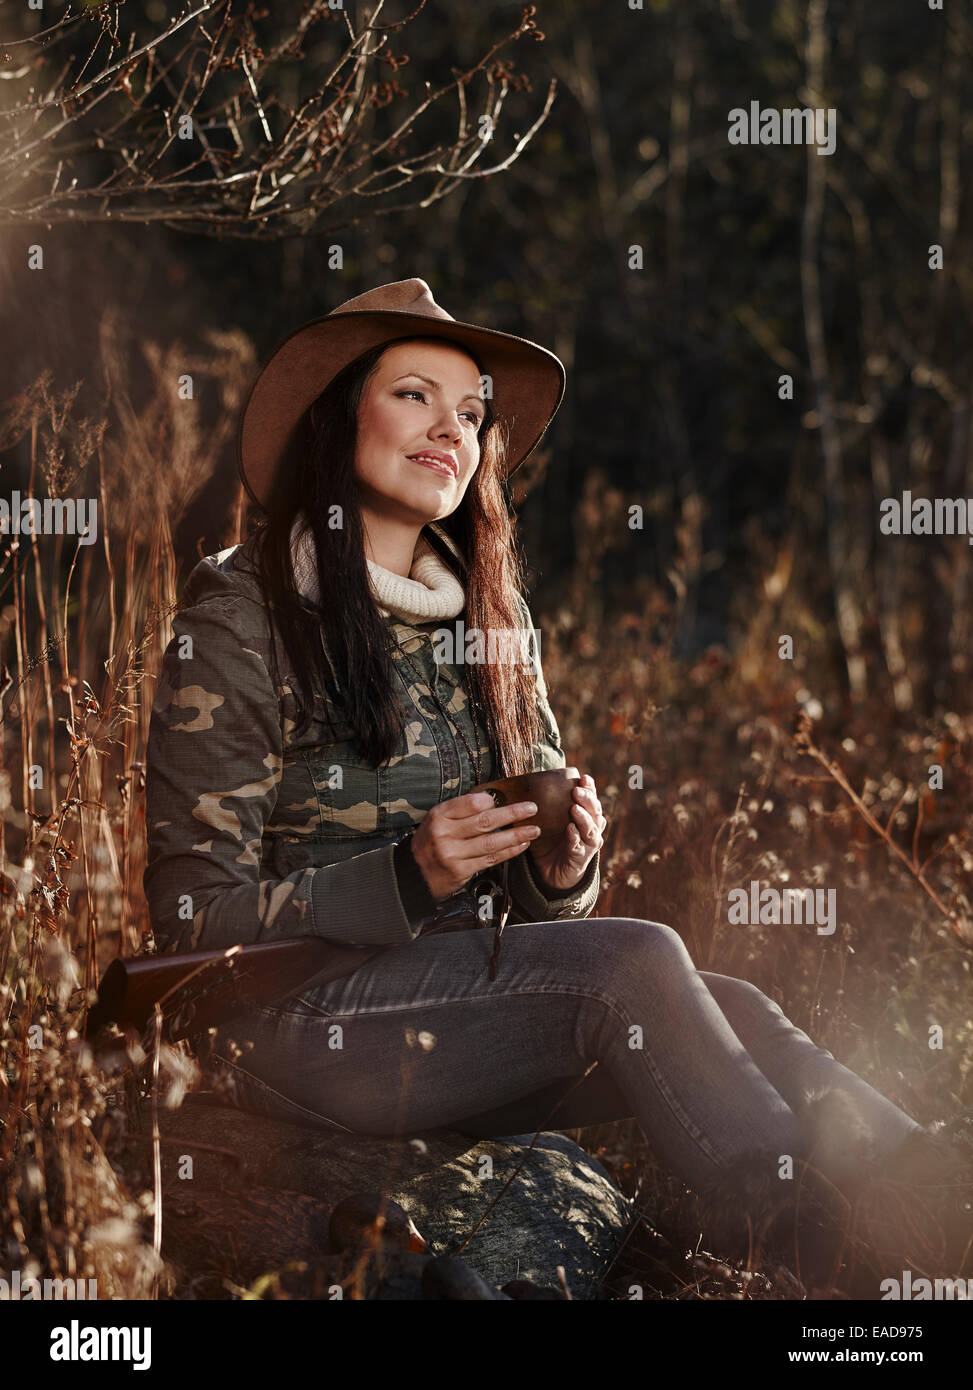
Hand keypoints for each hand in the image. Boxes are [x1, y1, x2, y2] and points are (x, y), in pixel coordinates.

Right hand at [410, 790, 541, 900]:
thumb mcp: (438, 818)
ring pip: (492, 843)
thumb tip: (493, 801)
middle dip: (513, 814)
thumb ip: (461, 810)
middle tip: (532, 808)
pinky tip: (522, 845)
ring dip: (516, 835)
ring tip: (534, 830)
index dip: (490, 801)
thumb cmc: (432, 840)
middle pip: (485, 821)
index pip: (470, 803)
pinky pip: (491, 859)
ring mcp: (454, 854)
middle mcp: (446, 834)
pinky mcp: (462, 871)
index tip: (503, 799)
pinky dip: (509, 852)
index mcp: (440, 815)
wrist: (415, 872)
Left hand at [527, 773, 605, 893]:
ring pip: (591, 829)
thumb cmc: (551, 843)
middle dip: (587, 800)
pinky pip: (580, 846)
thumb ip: (543, 807)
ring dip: (583, 818)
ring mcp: (588, 844)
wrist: (552, 873)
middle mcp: (591, 829)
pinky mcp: (581, 858)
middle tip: (577, 791)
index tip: (584, 778)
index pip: (591, 799)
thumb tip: (521, 787)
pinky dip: (575, 837)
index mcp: (585, 817)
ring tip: (574, 809)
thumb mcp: (547, 822)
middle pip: (595, 812)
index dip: (590, 788)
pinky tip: (571, 829)